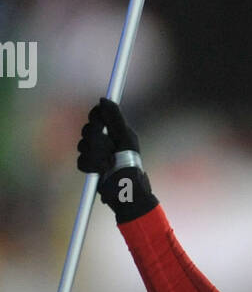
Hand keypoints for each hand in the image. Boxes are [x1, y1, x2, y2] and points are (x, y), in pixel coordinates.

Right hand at [77, 97, 157, 221]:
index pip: (97, 114)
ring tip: (108, 164)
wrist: (126, 192)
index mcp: (115, 130)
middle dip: (98, 141)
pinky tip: (101, 171)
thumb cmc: (131, 165)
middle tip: (110, 150)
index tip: (101, 124)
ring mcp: (96, 153)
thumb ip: (114, 118)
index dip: (96, 118)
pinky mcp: (90, 166)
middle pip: (88, 130)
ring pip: (82, 145)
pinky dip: (91, 167)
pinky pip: (81, 161)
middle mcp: (104, 139)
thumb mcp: (125, 138)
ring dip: (96, 156)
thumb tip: (104, 99)